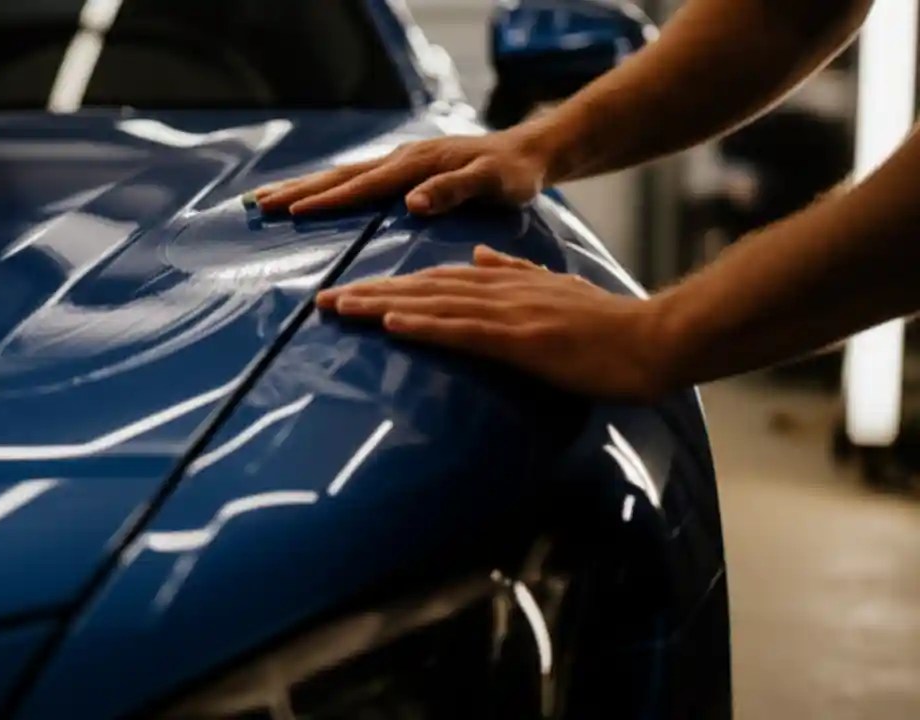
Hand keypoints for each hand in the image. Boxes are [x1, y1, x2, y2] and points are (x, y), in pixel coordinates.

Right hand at [255, 131, 551, 216]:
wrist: (528, 154)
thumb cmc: (512, 175)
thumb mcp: (492, 184)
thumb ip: (454, 190)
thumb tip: (411, 202)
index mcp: (416, 165)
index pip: (363, 185)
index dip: (327, 199)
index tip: (292, 210)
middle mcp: (402, 159)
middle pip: (340, 175)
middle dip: (298, 190)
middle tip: (258, 203)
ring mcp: (400, 162)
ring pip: (343, 175)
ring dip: (305, 187)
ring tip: (268, 198)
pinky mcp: (404, 170)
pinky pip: (356, 179)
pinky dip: (327, 187)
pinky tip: (311, 196)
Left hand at [315, 246, 675, 400]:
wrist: (651, 340)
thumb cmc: (605, 325)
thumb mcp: (554, 287)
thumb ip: (513, 271)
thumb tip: (475, 256)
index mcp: (503, 283)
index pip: (434, 281)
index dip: (390, 284)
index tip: (351, 290)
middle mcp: (498, 291)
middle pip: (421, 288)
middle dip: (370, 292)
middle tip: (321, 300)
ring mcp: (508, 313)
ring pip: (432, 304)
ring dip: (381, 305)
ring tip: (338, 307)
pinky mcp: (520, 340)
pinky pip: (462, 330)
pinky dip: (423, 325)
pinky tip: (391, 324)